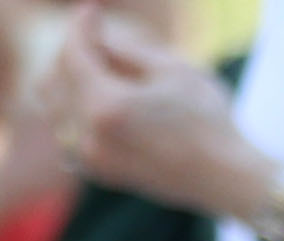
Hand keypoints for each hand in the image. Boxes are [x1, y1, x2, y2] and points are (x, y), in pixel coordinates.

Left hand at [59, 11, 265, 218]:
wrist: (229, 180)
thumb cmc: (210, 121)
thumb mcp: (173, 70)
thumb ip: (126, 49)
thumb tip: (96, 35)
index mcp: (107, 106)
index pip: (73, 53)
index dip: (81, 26)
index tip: (93, 10)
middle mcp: (90, 135)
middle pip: (55, 77)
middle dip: (73, 51)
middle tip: (100, 39)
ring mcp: (92, 158)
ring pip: (54, 106)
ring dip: (68, 81)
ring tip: (99, 68)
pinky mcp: (100, 172)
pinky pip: (66, 132)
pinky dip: (73, 109)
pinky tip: (98, 98)